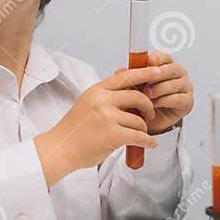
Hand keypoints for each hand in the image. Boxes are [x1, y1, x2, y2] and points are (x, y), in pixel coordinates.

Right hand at [34, 66, 160, 186]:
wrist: (61, 148)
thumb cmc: (75, 129)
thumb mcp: (88, 103)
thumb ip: (107, 95)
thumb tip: (131, 88)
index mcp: (96, 90)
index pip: (125, 76)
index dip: (144, 73)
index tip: (158, 71)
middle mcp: (102, 100)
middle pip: (138, 96)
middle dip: (149, 106)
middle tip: (150, 114)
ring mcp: (107, 117)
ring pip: (139, 119)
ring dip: (144, 129)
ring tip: (140, 134)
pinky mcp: (112, 134)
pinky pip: (139, 136)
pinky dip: (148, 141)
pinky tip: (150, 143)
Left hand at [114, 52, 193, 134]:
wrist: (150, 121)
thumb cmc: (144, 100)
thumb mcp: (134, 86)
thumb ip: (130, 77)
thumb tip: (119, 71)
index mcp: (166, 64)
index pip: (164, 57)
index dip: (156, 58)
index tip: (148, 61)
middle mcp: (178, 73)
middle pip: (171, 69)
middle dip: (157, 76)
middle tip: (145, 83)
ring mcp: (185, 86)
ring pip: (174, 84)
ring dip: (158, 90)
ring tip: (146, 96)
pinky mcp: (187, 102)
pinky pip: (177, 98)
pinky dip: (164, 101)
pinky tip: (154, 105)